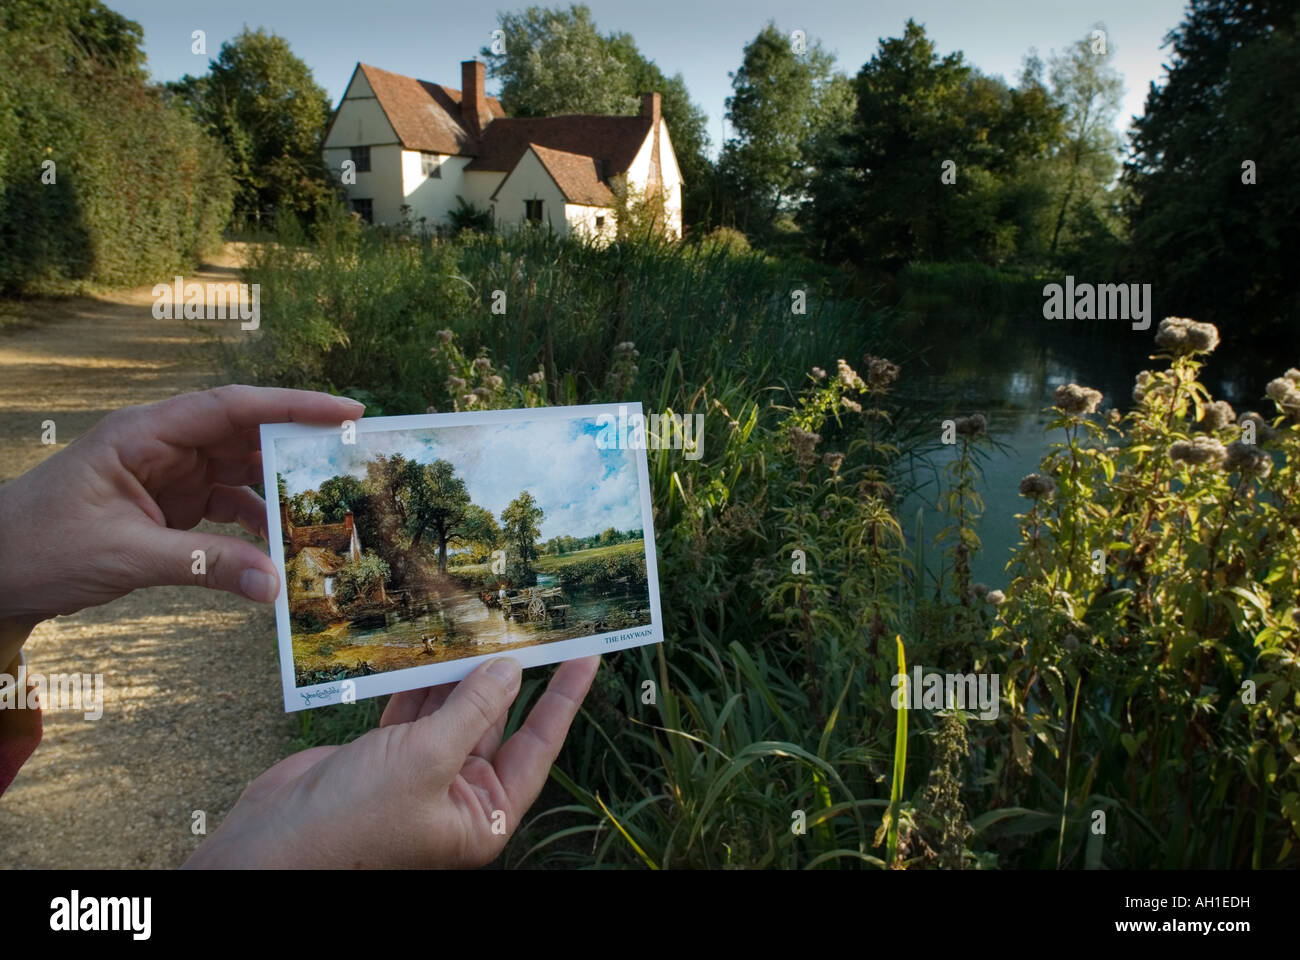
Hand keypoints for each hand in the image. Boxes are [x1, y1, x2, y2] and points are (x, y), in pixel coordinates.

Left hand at [0, 385, 363, 636]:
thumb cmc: (35, 547)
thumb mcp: (124, 556)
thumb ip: (204, 567)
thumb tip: (275, 587)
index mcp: (145, 433)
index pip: (232, 407)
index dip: (294, 406)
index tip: (347, 412)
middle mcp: (162, 446)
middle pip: (245, 436)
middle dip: (299, 447)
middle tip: (354, 461)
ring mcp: (167, 476)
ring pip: (241, 473)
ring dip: (280, 493)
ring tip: (327, 511)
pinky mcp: (168, 507)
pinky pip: (226, 508)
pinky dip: (255, 527)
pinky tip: (279, 549)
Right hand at [184, 655, 600, 868]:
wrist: (271, 845)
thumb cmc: (353, 824)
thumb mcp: (427, 759)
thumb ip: (472, 710)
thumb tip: (511, 669)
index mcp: (482, 816)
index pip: (537, 747)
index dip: (563, 700)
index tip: (588, 658)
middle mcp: (457, 796)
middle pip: (497, 723)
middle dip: (510, 678)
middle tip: (535, 628)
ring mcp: (420, 775)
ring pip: (453, 711)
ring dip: (463, 671)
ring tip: (487, 623)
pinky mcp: (384, 757)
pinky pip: (413, 709)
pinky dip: (420, 679)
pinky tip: (434, 645)